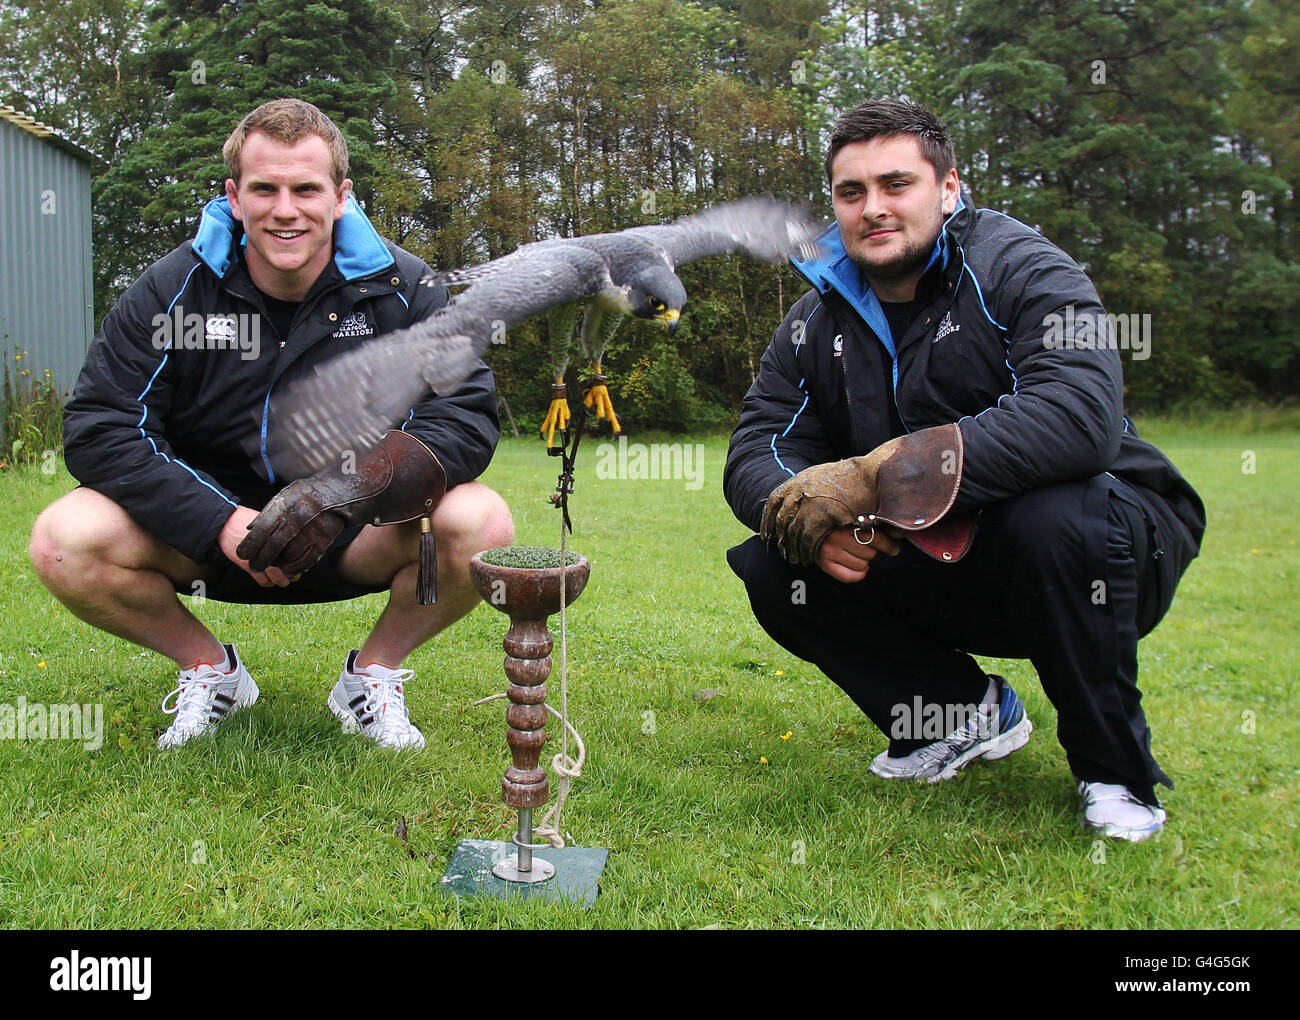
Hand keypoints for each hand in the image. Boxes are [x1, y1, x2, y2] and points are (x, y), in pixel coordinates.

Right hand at [219, 506, 299, 586]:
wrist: (226, 524)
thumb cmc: (247, 520)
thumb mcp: (268, 522)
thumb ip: (280, 532)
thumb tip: (296, 541)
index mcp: (277, 537)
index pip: (295, 555)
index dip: (300, 562)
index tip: (301, 564)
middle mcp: (271, 549)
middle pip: (288, 569)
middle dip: (293, 575)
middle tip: (295, 575)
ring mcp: (260, 559)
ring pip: (277, 579)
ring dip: (282, 581)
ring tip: (284, 579)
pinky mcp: (248, 566)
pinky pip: (262, 581)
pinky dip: (268, 582)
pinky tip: (269, 579)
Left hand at [235, 481, 344, 575]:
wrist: (338, 493)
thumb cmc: (308, 494)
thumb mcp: (286, 494)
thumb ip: (268, 511)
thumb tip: (250, 528)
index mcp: (286, 505)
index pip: (262, 529)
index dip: (250, 544)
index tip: (242, 554)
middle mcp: (298, 519)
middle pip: (275, 545)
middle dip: (261, 559)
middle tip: (254, 566)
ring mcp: (311, 531)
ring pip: (290, 555)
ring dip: (277, 564)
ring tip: (271, 566)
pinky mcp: (323, 541)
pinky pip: (306, 560)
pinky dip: (295, 568)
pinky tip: (288, 569)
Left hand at [761, 453, 887, 564]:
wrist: (872, 473)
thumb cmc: (852, 476)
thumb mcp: (822, 475)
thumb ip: (808, 486)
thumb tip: (799, 496)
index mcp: (798, 480)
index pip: (774, 501)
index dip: (768, 520)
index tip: (766, 534)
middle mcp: (800, 491)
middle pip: (781, 520)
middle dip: (780, 538)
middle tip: (782, 551)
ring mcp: (810, 504)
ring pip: (793, 532)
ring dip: (792, 548)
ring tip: (795, 559)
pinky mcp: (824, 516)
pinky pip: (808, 539)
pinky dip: (806, 551)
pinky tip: (807, 558)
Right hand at [816, 525, 901, 582]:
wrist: (809, 521)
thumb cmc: (837, 519)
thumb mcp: (855, 515)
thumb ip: (876, 522)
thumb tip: (899, 533)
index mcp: (846, 521)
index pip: (875, 538)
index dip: (888, 545)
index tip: (894, 549)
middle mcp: (836, 536)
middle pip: (870, 553)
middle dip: (871, 550)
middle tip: (864, 546)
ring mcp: (828, 551)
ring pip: (861, 565)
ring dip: (864, 561)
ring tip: (857, 554)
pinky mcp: (823, 563)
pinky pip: (849, 577)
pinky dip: (857, 575)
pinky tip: (858, 568)